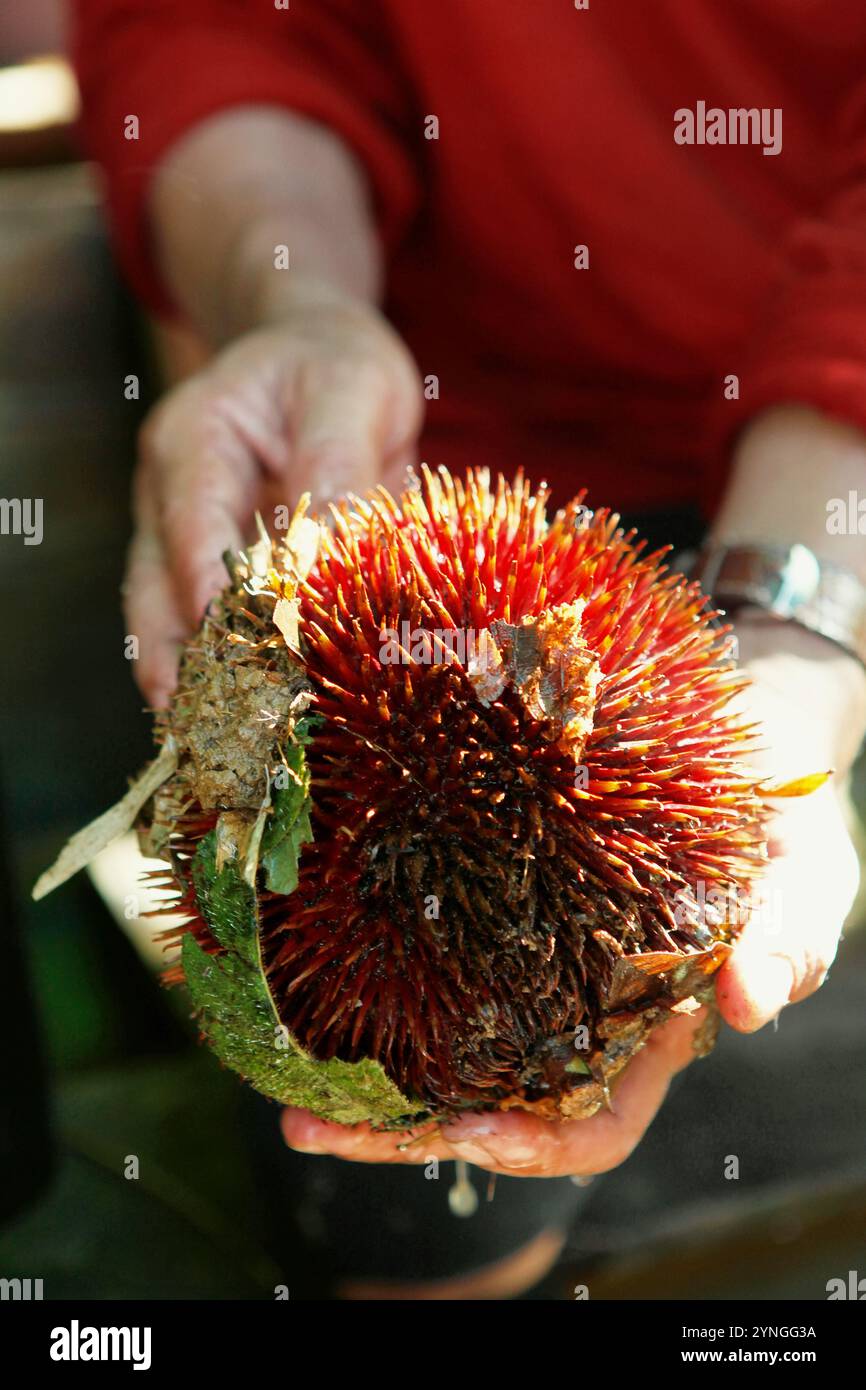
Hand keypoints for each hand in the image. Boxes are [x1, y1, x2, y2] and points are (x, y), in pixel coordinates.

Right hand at [126, 282, 422, 706]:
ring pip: (166, 618)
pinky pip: (204, 626)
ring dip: (189, 678)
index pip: (190, 523)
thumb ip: (339, 464)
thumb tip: (330, 548)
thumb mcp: (351, 390)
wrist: (320, 359)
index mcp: (194, 439)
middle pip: (158, 586)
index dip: (208, 590)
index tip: (235, 646)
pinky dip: (220, 671)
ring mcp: (181, 535)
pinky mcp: (212, 569)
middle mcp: (170, 493)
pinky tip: (241, 720)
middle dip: (182, 657)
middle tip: (220, 723)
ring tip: (216, 742)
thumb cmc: (334, 365)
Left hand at [281, 618, 865, 1175]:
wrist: (744, 749)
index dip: (530, 1144)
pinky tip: (313, 975)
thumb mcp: (802, 883)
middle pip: (486, 1103)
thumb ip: (785, 941)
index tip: (467, 1131)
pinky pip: (434, 962)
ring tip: (285, 1085)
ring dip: (365, 1072)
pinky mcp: (500, 911)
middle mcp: (580, 1021)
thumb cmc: (784, 832)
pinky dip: (376, 978)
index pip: (589, 1127)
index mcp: (649, 1040)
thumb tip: (749, 1006)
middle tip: (308, 1124)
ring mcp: (535, 969)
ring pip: (443, 1047)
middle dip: (400, 1128)